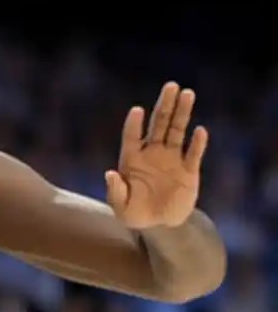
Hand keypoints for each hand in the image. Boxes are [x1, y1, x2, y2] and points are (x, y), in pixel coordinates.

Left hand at [105, 81, 208, 228]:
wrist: (161, 225)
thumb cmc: (135, 214)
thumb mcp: (121, 208)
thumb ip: (115, 191)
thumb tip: (110, 173)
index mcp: (132, 159)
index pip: (132, 136)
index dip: (134, 124)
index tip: (137, 110)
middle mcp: (152, 153)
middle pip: (159, 124)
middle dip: (165, 105)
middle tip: (171, 86)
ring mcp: (172, 159)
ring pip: (177, 131)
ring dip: (182, 113)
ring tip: (187, 93)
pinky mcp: (189, 170)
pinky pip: (194, 153)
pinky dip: (197, 143)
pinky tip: (200, 130)